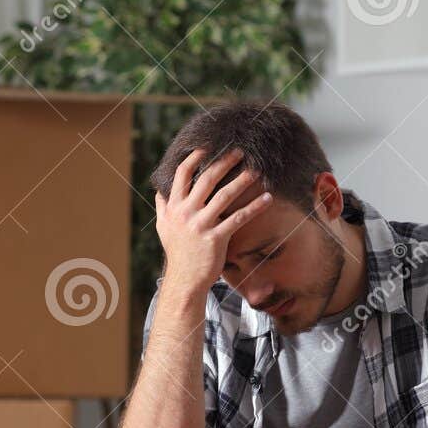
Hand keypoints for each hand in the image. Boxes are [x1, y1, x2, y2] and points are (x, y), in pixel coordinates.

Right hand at [154, 147, 273, 293]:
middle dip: (224, 162)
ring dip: (242, 180)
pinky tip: (267, 198)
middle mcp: (185, 213)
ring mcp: (200, 225)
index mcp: (173, 207)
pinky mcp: (215, 238)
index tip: (209, 147)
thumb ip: (163, 207)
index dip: (196, 157)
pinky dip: (254, 207)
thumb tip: (160, 191)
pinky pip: (238, 218)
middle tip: (240, 152)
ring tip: (256, 171)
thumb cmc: (177, 253)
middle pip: (206, 179)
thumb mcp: (163, 228)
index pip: (183, 174)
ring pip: (224, 195)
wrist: (184, 280)